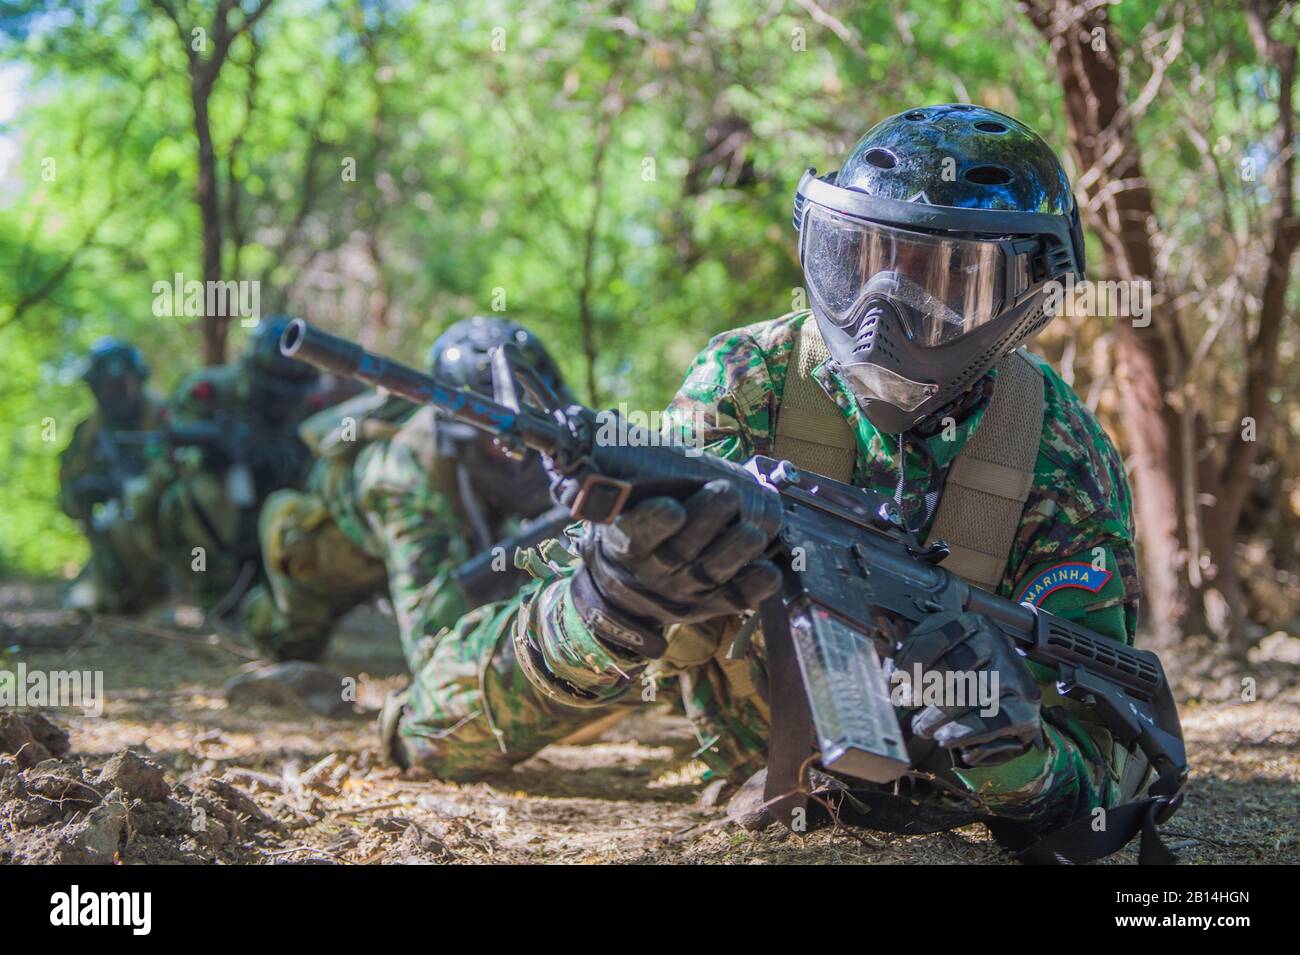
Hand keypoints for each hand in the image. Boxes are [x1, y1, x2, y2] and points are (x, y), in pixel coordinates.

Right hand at [569, 479, 780, 655]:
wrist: (633, 587)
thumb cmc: (633, 523)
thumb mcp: (611, 497)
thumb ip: (600, 460)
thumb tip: (573, 418)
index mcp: (624, 542)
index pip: (634, 535)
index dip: (653, 523)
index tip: (673, 508)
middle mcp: (654, 570)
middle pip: (679, 551)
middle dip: (706, 521)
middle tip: (727, 493)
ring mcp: (685, 589)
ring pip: (710, 573)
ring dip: (734, 551)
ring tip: (754, 531)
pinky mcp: (713, 603)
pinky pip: (735, 598)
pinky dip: (755, 587)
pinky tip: (769, 570)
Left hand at [894, 610, 1042, 767]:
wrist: (1008, 701)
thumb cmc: (962, 673)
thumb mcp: (938, 655)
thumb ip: (910, 658)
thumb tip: (886, 673)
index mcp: (974, 623)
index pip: (939, 635)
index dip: (912, 658)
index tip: (894, 679)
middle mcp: (998, 643)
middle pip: (952, 666)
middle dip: (922, 689)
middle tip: (904, 703)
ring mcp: (1015, 676)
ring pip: (967, 696)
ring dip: (936, 716)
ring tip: (921, 727)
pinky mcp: (1024, 709)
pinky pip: (989, 722)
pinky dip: (962, 733)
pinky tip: (944, 738)